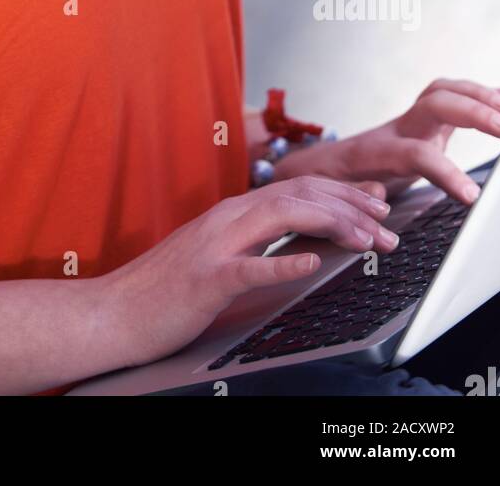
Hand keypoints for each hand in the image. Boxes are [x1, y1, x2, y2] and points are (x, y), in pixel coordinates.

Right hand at [101, 176, 395, 369]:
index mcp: (230, 214)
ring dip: (330, 225)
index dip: (340, 191)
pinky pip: (249, 267)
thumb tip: (299, 240)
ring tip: (366, 238)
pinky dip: (284, 262)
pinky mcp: (205, 279)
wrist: (113, 312)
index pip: (295, 188)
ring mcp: (214, 246)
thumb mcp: (215, 255)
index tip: (376, 200)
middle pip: (297, 194)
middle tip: (387, 220)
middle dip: (349, 205)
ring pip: (281, 217)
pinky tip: (312, 264)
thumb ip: (252, 242)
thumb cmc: (163, 291)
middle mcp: (225, 219)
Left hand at [273, 77, 499, 205]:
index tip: (471, 196)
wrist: (315, 165)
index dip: (445, 170)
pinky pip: (452, 99)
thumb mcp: (334, 199)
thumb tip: (378, 196)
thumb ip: (357, 199)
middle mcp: (396, 129)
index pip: (415, 153)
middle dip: (474, 112)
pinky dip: (481, 96)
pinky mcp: (422, 123)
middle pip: (436, 105)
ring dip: (482, 97)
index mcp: (375, 152)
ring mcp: (410, 122)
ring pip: (444, 93)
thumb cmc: (327, 182)